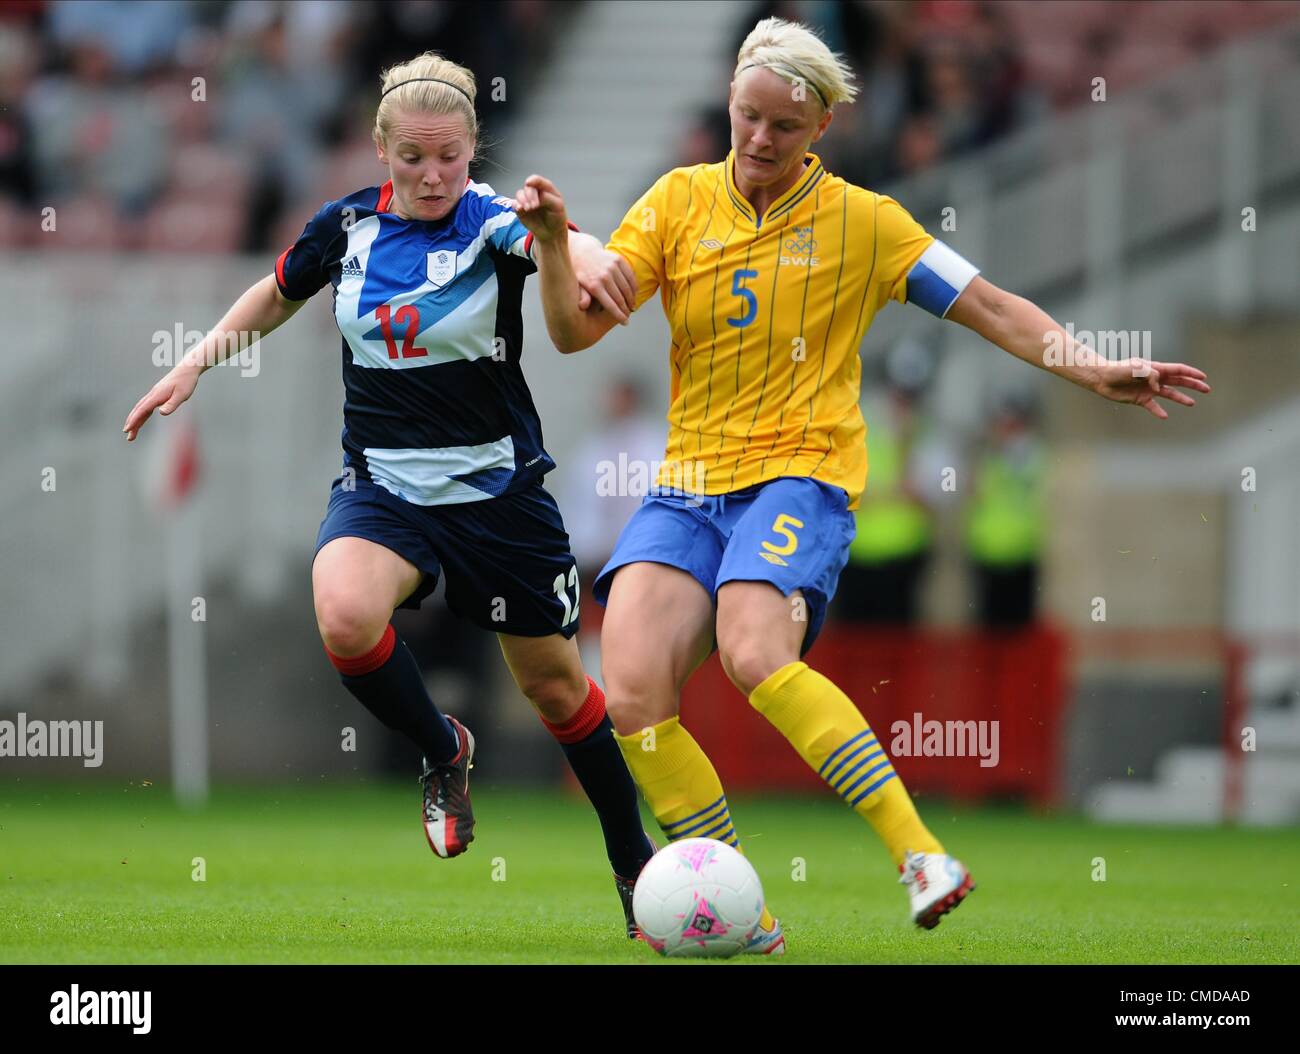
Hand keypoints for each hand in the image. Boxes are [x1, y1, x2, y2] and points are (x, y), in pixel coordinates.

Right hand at [123, 364, 199, 440]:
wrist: (187, 369)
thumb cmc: (186, 382)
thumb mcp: (182, 395)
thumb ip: (172, 404)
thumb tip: (161, 413)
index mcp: (157, 395)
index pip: (142, 409)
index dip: (134, 420)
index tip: (127, 429)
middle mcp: (153, 395)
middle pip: (138, 410)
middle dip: (132, 423)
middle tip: (128, 437)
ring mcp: (154, 394)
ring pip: (141, 409)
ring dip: (135, 420)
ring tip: (132, 432)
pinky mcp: (157, 395)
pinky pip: (146, 407)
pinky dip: (142, 415)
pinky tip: (141, 421)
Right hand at [513, 174, 569, 244]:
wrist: (552, 232)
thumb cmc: (557, 217)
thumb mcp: (558, 206)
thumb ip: (547, 198)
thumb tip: (535, 195)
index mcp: (545, 189)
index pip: (538, 181)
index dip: (533, 180)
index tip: (528, 183)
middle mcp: (535, 192)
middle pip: (528, 187)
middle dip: (530, 195)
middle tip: (534, 206)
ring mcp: (527, 200)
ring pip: (520, 194)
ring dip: (523, 200)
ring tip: (528, 209)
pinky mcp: (520, 209)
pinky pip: (514, 204)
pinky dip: (516, 205)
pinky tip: (520, 209)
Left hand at [570, 234, 635, 323]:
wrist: (582, 251)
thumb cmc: (580, 273)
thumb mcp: (576, 286)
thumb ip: (582, 296)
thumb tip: (583, 307)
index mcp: (594, 286)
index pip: (610, 304)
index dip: (619, 315)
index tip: (625, 322)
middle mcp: (604, 276)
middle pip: (620, 298)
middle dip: (626, 309)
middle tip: (628, 316)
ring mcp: (612, 267)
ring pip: (627, 288)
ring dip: (631, 299)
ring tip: (632, 306)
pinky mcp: (618, 260)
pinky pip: (630, 276)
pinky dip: (634, 286)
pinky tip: (634, 293)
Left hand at [1091, 358, 1210, 419]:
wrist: (1102, 378)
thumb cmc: (1118, 370)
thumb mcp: (1136, 367)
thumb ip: (1151, 375)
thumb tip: (1159, 387)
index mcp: (1156, 368)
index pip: (1178, 370)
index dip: (1191, 373)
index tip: (1203, 377)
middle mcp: (1155, 379)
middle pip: (1178, 381)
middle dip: (1192, 385)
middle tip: (1207, 389)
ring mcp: (1148, 389)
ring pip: (1169, 394)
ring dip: (1180, 398)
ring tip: (1192, 403)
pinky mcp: (1140, 399)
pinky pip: (1152, 406)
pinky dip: (1158, 411)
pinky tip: (1164, 416)